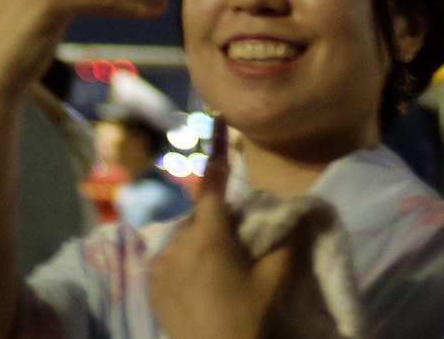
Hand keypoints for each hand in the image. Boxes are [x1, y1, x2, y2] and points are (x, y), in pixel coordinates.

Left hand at [149, 123, 290, 338]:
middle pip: (199, 215)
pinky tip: (202, 283)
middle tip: (238, 241)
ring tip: (220, 269)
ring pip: (184, 238)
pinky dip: (185, 260)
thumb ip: (282, 239)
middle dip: (216, 218)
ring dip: (200, 240)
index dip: (216, 154)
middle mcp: (178, 247)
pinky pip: (170, 259)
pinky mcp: (152, 286)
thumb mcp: (275, 278)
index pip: (210, 186)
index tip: (217, 125)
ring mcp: (160, 268)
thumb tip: (291, 211)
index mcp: (209, 240)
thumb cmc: (249, 319)